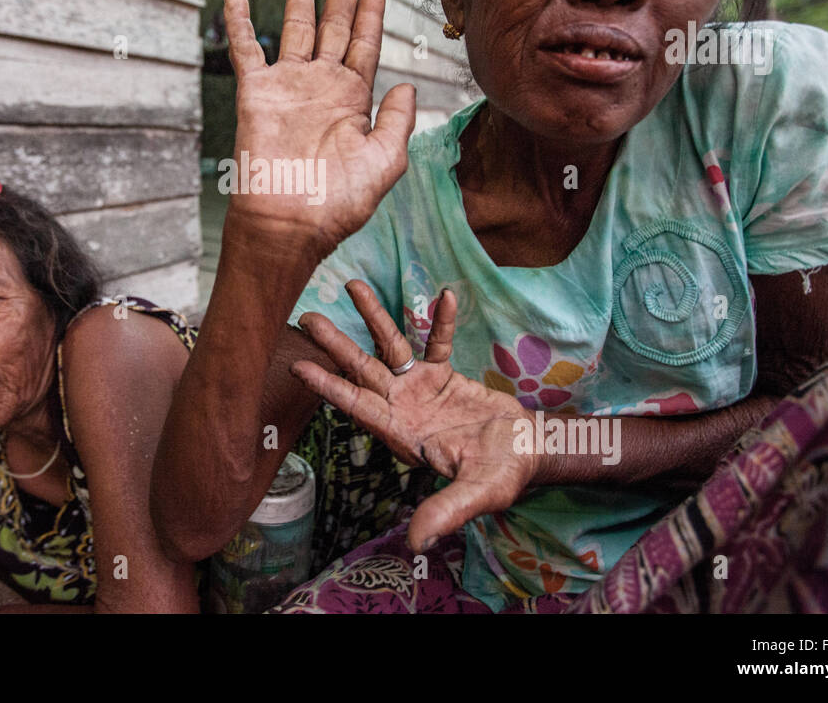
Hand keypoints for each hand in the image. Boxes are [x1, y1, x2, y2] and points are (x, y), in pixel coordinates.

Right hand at [223, 0, 414, 256]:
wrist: (290, 223)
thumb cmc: (338, 202)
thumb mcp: (385, 162)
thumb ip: (398, 121)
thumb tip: (409, 86)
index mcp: (354, 101)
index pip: (365, 46)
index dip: (371, 15)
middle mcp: (322, 87)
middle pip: (336, 27)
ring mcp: (289, 87)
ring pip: (296, 28)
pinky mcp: (257, 93)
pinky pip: (246, 50)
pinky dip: (239, 23)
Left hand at [290, 280, 538, 551]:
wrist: (529, 455)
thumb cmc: (502, 476)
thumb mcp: (477, 494)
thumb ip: (446, 511)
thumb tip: (417, 543)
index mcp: (402, 433)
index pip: (357, 406)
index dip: (329, 387)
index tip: (299, 366)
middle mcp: (403, 407)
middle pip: (362, 370)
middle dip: (335, 345)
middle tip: (307, 317)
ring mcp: (421, 389)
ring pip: (391, 347)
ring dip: (374, 317)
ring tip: (353, 285)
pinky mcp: (445, 376)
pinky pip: (439, 341)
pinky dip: (440, 320)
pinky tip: (443, 294)